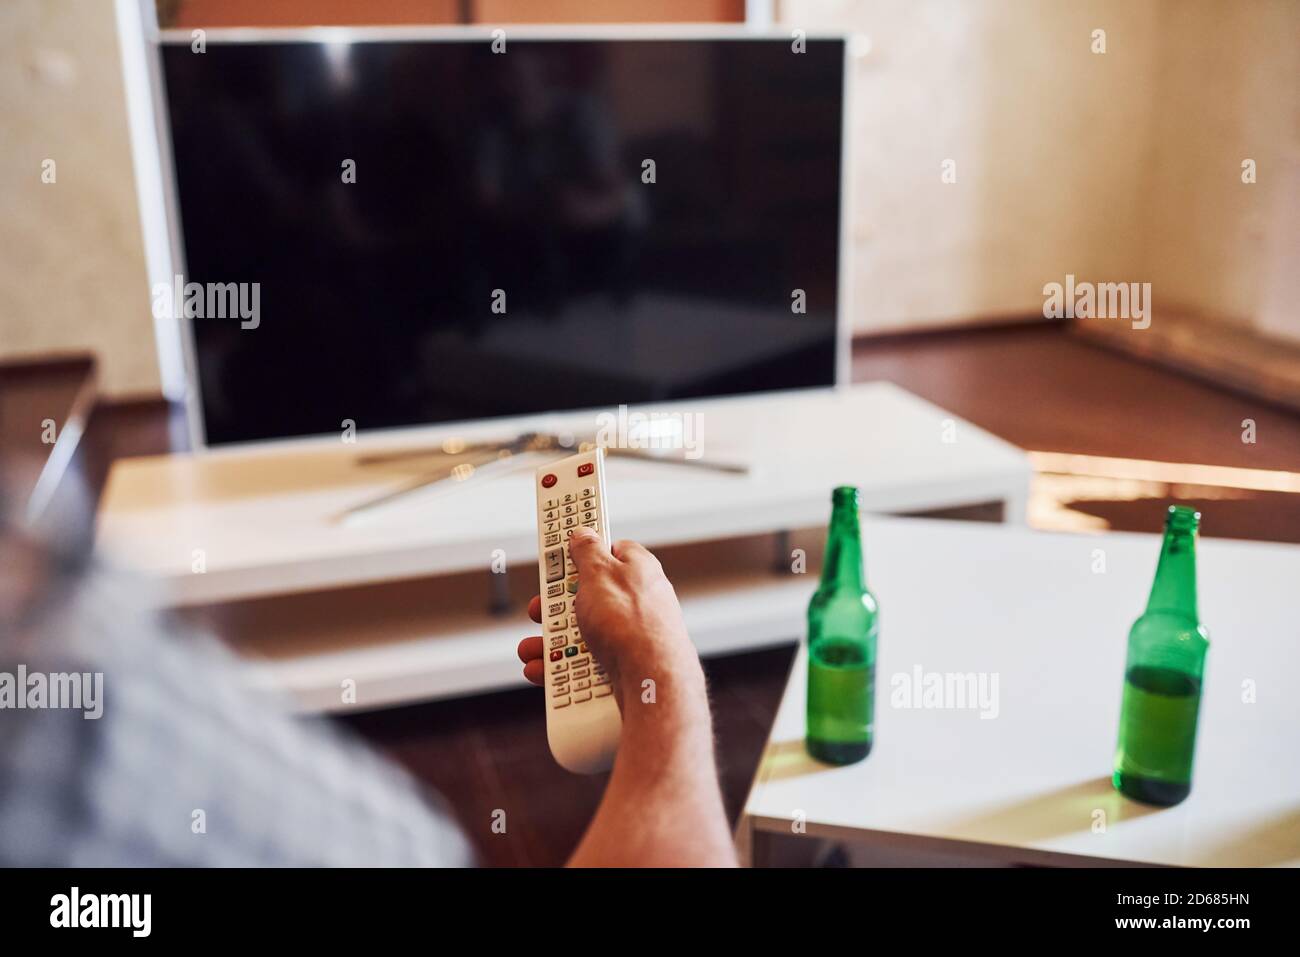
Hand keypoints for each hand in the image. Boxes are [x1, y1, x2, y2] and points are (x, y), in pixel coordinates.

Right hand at [516, 528, 697, 698]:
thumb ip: (588, 551)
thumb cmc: (631, 624)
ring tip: (533, 649)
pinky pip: (587, 661)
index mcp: (638, 569)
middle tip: (540, 610)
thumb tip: (583, 534)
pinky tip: (545, 670)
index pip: (606, 550)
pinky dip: (563, 666)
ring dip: (552, 641)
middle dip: (557, 607)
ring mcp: (632, 634)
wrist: (653, 682)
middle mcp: (638, 600)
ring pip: (583, 632)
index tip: (557, 556)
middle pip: (588, 596)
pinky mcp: (626, 663)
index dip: (579, 553)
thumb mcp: (599, 573)